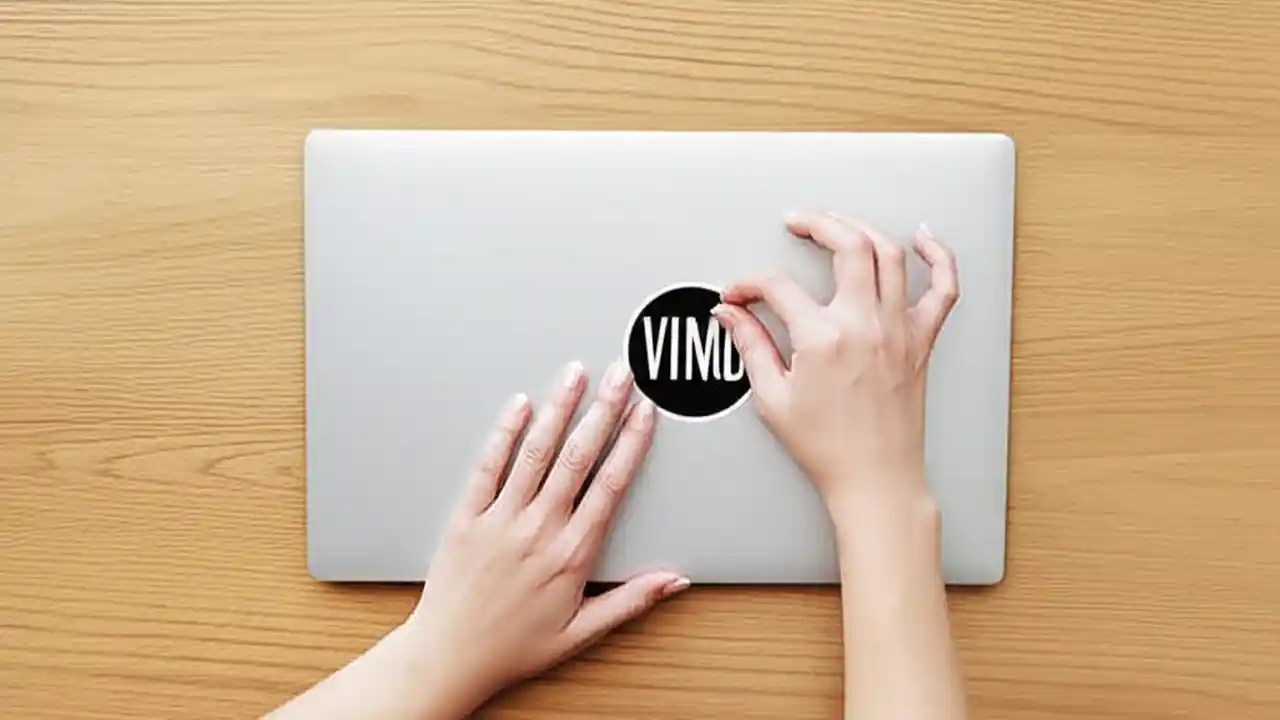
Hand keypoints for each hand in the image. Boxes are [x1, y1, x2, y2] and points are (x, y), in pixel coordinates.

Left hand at [269, 361, 687, 719]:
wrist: (450, 656)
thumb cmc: (513, 647)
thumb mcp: (583, 631)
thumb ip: (632, 601)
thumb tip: (674, 581)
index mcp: (571, 555)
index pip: (610, 486)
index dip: (631, 444)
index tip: (645, 414)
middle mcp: (538, 529)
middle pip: (577, 457)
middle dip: (603, 410)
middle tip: (619, 376)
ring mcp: (500, 519)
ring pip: (535, 453)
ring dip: (558, 409)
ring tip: (575, 375)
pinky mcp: (467, 517)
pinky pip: (488, 467)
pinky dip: (505, 433)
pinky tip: (519, 406)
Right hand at [714, 211, 968, 719]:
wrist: (875, 479)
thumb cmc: (829, 449)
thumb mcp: (773, 399)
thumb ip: (750, 346)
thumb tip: (731, 315)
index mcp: (823, 340)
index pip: (778, 286)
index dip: (749, 284)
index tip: (739, 294)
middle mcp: (865, 326)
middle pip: (847, 244)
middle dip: (816, 222)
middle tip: (797, 221)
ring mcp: (899, 330)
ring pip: (890, 254)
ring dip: (862, 227)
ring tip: (840, 221)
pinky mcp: (921, 341)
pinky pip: (943, 289)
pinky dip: (939, 257)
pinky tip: (925, 239)